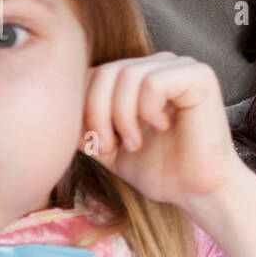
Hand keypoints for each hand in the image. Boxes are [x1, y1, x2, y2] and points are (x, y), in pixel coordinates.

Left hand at [79, 53, 245, 208]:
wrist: (198, 192)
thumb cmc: (161, 170)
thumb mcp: (109, 145)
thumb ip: (85, 123)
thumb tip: (57, 109)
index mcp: (138, 76)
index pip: (93, 73)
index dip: (84, 108)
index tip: (97, 145)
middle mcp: (159, 64)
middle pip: (105, 72)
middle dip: (98, 114)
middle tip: (111, 146)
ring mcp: (180, 66)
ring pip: (126, 74)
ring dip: (122, 116)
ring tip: (135, 142)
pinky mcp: (199, 76)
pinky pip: (152, 81)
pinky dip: (148, 110)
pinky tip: (162, 126)